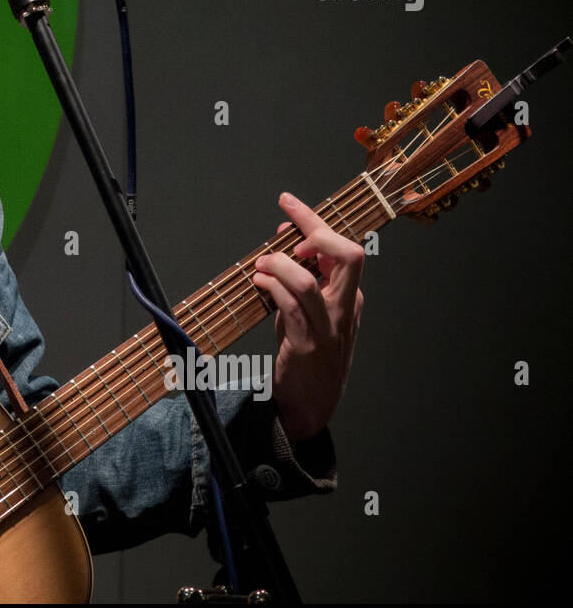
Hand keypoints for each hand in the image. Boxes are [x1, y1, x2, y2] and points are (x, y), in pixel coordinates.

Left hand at [251, 192, 363, 442]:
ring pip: (309, 283)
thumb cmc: (307, 352)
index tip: (287, 203)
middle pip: (349, 256)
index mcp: (349, 296)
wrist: (312, 403)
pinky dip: (271, 289)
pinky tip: (259, 282)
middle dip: (315, 231)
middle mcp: (345, 308)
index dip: (314, 222)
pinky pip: (290, 309)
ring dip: (280, 266)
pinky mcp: (307, 346)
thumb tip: (283, 240)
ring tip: (262, 264)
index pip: (343, 248)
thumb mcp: (308, 310)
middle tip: (287, 232)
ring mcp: (328, 328)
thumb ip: (300, 277)